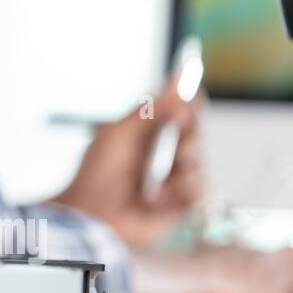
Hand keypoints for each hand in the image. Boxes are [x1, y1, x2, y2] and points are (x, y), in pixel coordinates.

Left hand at [52, 80, 204, 247]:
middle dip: (187, 143)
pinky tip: (158, 200)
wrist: (92, 214)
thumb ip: (154, 107)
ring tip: (154, 185)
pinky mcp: (179, 207)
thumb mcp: (123, 133)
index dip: (190, 109)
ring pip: (200, 168)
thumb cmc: (97, 172)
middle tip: (175, 149)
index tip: (192, 104)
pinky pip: (200, 196)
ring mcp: (172, 183)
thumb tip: (179, 78)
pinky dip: (180, 196)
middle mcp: (163, 157)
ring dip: (180, 175)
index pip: (182, 116)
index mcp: (149, 136)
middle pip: (196, 139)